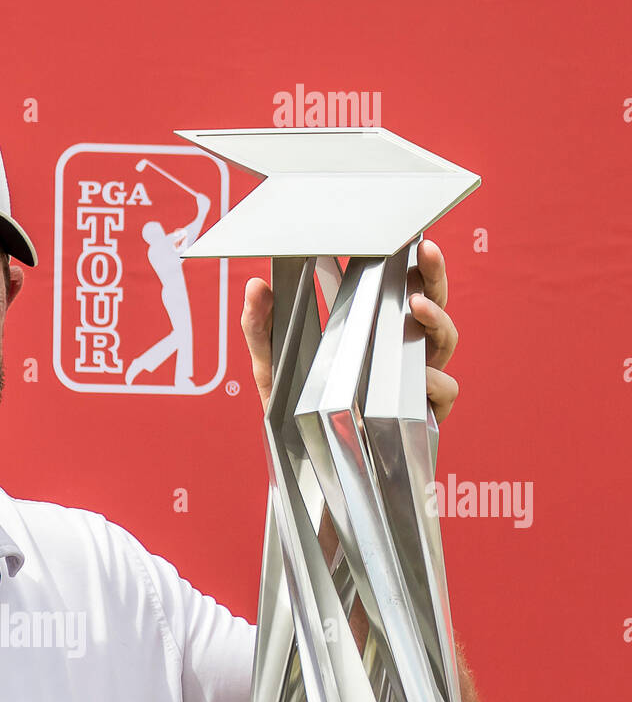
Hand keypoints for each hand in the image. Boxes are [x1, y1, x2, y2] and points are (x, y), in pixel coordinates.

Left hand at [240, 239, 460, 423]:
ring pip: (445, 342)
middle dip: (435, 275)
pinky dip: (436, 382)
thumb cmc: (294, 410)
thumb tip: (255, 286)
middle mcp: (400, 352)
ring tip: (414, 306)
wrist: (303, 463)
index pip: (402, 287)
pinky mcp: (422, 416)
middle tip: (425, 252)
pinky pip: (445, 392)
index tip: (412, 238)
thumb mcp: (271, 367)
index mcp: (374, 331)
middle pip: (433, 304)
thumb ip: (260, 328)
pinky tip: (421, 377)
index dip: (414, 262)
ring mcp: (414, 382)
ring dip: (437, 320)